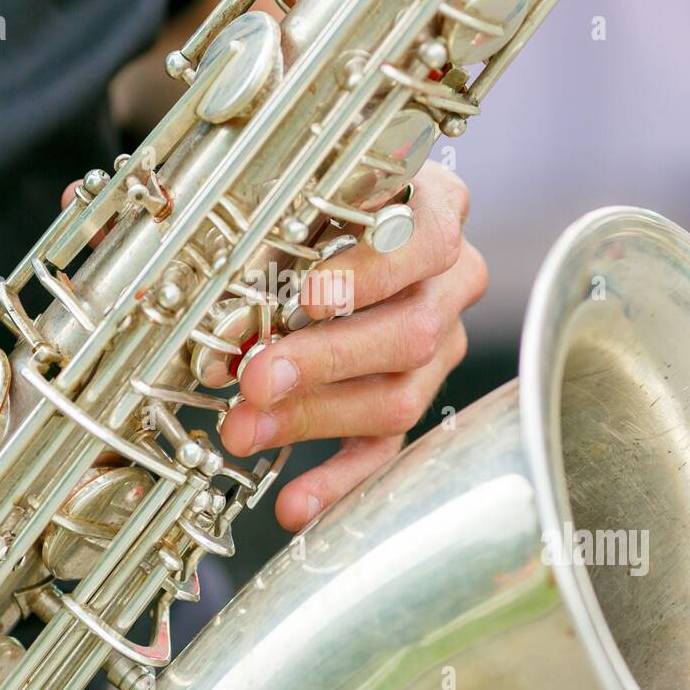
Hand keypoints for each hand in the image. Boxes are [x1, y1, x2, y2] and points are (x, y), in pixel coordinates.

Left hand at [220, 160, 486, 530]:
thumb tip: (238, 287)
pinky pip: (387, 447)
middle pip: (411, 331)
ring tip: (243, 427)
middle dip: (324, 360)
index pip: (427, 242)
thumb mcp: (312, 186)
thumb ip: (293, 221)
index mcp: (438, 212)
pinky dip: (336, 479)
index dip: (370, 273)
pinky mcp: (413, 392)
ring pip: (399, 395)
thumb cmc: (326, 193)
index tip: (310, 295)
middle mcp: (451, 279)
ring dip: (313, 417)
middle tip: (258, 376)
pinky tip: (294, 503)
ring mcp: (441, 343)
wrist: (354, 216)